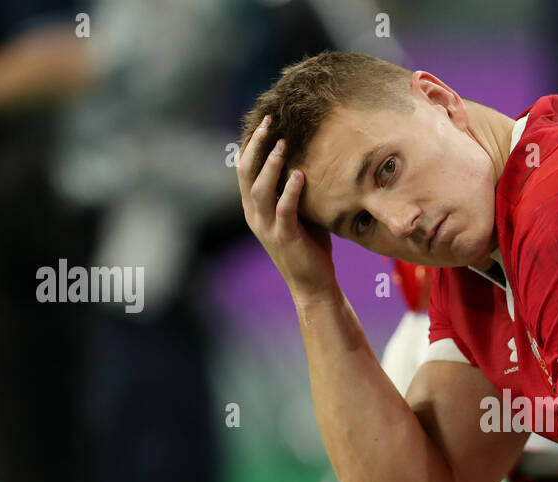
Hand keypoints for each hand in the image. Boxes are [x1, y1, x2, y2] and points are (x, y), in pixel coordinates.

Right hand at [237, 115, 340, 304]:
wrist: (312, 284)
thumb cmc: (309, 245)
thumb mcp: (300, 211)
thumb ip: (297, 189)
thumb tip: (313, 157)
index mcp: (255, 208)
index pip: (244, 170)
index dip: (251, 145)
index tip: (263, 121)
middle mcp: (255, 215)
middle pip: (247, 173)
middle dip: (256, 145)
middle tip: (268, 121)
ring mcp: (267, 227)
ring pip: (261, 190)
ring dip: (271, 165)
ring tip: (282, 143)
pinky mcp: (284, 238)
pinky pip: (284, 210)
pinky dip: (290, 191)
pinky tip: (299, 175)